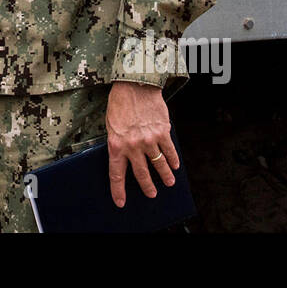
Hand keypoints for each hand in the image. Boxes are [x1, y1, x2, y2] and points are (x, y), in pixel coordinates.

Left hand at [104, 81, 177, 207]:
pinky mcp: (162, 132)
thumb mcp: (111, 125)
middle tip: (151, 194)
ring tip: (169, 182)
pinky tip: (175, 165)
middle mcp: (133, 146)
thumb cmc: (120, 103)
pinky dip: (173, 160)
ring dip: (165, 176)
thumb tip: (125, 157)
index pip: (117, 174)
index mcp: (116, 145)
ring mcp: (149, 140)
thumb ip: (118, 142)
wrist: (135, 85)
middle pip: (141, 174)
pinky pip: (169, 151)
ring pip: (159, 165)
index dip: (118, 191)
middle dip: (147, 187)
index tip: (121, 202)